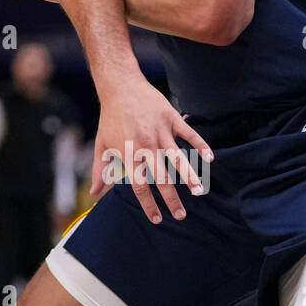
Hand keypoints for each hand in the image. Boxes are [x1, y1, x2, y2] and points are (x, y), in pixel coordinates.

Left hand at [90, 80, 213, 223]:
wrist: (120, 86)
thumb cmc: (110, 118)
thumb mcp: (101, 145)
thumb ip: (100, 170)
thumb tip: (95, 193)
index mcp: (129, 154)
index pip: (140, 186)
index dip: (148, 204)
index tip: (157, 218)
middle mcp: (146, 145)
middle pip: (161, 177)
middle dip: (171, 198)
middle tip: (181, 215)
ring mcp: (161, 131)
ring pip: (178, 158)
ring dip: (190, 176)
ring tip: (198, 192)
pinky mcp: (172, 118)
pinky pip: (190, 134)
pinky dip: (201, 146)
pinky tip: (209, 159)